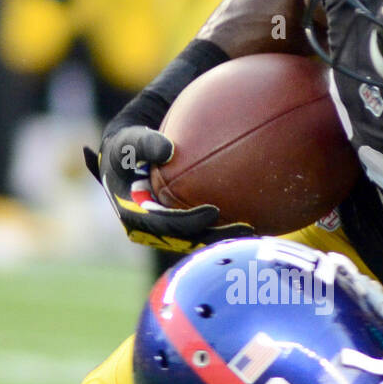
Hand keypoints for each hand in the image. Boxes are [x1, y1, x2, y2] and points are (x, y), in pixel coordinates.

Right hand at [85, 126, 252, 251]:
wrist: (127, 157)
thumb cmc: (128, 147)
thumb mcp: (129, 142)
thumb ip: (144, 143)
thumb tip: (167, 149)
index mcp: (133, 215)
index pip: (163, 225)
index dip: (186, 223)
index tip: (213, 213)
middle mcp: (150, 230)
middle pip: (185, 240)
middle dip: (213, 238)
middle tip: (244, 230)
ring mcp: (164, 231)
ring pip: (195, 241)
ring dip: (222, 240)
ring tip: (255, 233)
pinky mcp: (177, 227)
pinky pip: (201, 231)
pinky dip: (222, 229)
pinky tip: (252, 223)